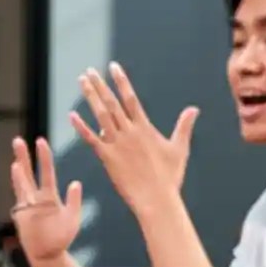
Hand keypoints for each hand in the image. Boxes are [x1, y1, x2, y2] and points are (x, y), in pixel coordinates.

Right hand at [9, 136, 82, 262]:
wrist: (49, 255)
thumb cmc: (61, 238)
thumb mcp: (72, 218)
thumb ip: (74, 200)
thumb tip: (76, 183)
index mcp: (50, 197)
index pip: (47, 173)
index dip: (44, 158)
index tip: (41, 142)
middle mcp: (36, 198)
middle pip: (29, 173)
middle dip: (25, 157)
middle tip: (19, 140)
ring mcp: (27, 206)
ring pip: (22, 183)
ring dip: (20, 168)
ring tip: (17, 153)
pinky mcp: (21, 214)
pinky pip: (20, 197)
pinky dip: (19, 183)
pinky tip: (16, 170)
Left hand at [72, 62, 198, 216]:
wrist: (157, 199)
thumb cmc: (170, 177)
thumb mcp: (179, 149)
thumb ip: (184, 127)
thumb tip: (193, 109)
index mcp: (145, 128)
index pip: (131, 98)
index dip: (122, 81)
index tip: (113, 67)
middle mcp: (130, 132)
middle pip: (112, 103)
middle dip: (100, 85)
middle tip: (89, 70)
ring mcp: (117, 144)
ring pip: (101, 115)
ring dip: (91, 97)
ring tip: (82, 82)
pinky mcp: (107, 158)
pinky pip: (91, 139)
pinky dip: (81, 127)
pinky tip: (72, 115)